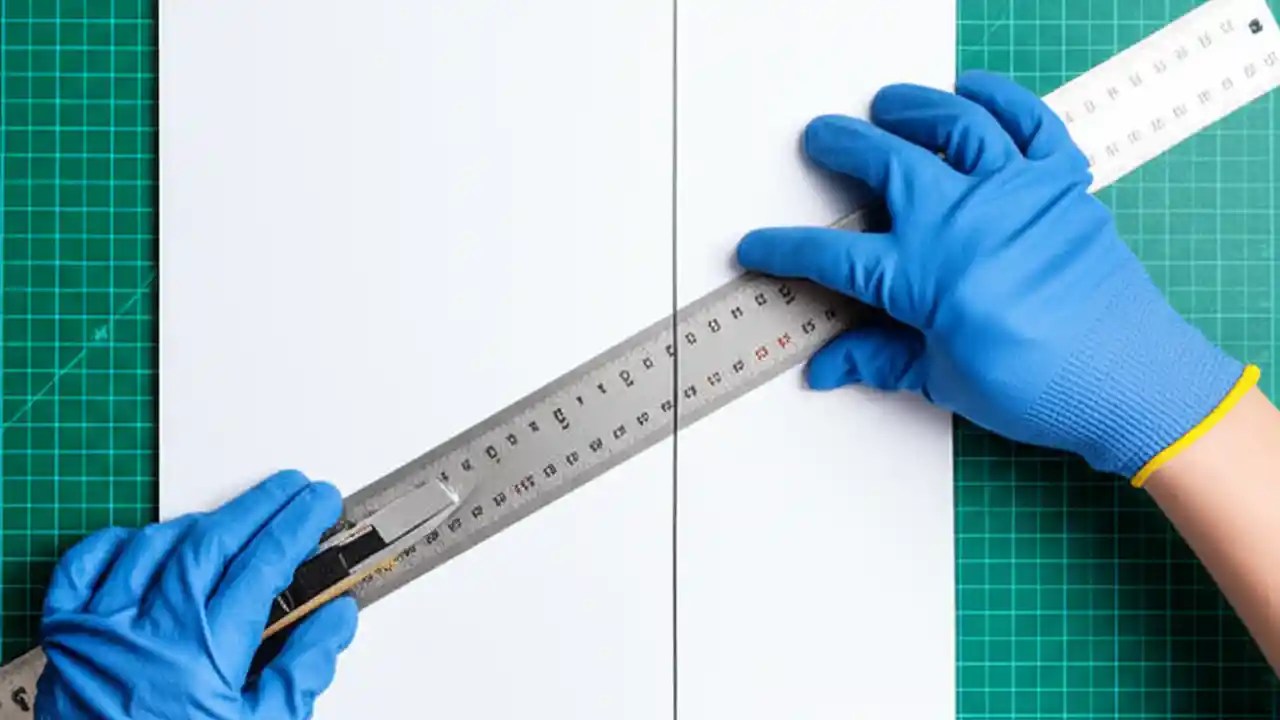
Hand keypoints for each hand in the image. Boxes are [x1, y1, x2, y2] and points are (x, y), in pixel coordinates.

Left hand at [35, 470, 357, 719]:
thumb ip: (302, 671)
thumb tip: (335, 620)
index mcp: (203, 658)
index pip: (262, 565)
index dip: (298, 525)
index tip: (320, 504)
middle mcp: (149, 634)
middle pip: (213, 542)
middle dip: (261, 506)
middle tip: (292, 490)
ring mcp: (100, 631)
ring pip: (154, 546)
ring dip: (201, 524)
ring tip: (234, 521)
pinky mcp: (66, 638)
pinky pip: (83, 569)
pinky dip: (115, 545)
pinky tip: (145, 542)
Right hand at [738, 71, 1248, 480]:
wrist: (1132, 381)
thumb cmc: (1044, 386)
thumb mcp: (946, 379)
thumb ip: (879, 359)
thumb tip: (829, 365)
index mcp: (924, 276)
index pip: (832, 256)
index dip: (784, 251)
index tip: (759, 248)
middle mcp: (963, 220)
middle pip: (883, 163)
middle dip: (840, 145)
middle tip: (822, 138)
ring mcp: (1014, 194)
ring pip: (951, 125)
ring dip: (912, 107)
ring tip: (886, 104)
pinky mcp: (1059, 185)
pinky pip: (1028, 123)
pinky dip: (1000, 98)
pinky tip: (973, 90)